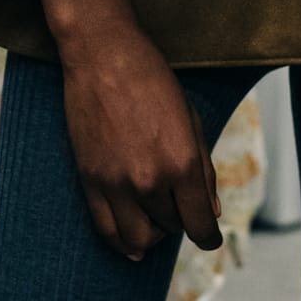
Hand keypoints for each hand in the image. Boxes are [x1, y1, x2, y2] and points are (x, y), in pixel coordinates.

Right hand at [34, 0, 221, 260]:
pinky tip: (132, 244)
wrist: (103, 55)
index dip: (208, 236)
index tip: (209, 237)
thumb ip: (203, 170)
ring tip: (155, 220)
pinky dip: (122, 242)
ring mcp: (116, 183)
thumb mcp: (191, 120)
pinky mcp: (90, 180)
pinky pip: (106, 230)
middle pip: (171, 227)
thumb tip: (210, 211)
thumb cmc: (153, 82)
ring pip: (139, 237)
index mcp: (182, 163)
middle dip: (180, 220)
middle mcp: (150, 180)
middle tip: (179, 205)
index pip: (200, 224)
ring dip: (153, 234)